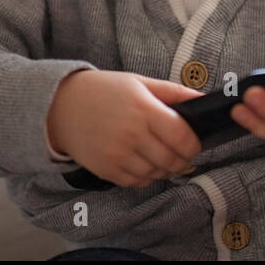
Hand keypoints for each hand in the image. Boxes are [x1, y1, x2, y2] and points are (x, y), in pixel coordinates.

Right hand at [47, 70, 203, 186]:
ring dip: (166, 169)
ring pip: (156, 174)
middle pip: (172, 159)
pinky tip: (144, 163)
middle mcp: (132, 135)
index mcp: (144, 109)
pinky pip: (137, 182)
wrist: (62, 106)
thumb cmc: (105, 91)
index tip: (195, 143)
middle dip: (184, 159)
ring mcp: (118, 155)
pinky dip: (147, 177)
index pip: (182, 137)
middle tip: (183, 153)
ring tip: (163, 158)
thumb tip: (203, 99)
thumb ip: (173, 92)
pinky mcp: (106, 170)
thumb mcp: (139, 82)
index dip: (194, 144)